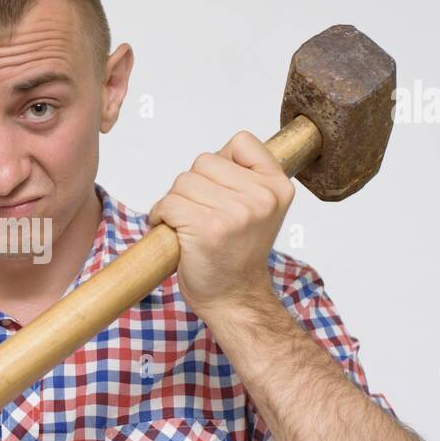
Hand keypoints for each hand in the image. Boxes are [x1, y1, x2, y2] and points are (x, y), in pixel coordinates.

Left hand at [147, 131, 294, 320]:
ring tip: (189, 227)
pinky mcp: (208, 228)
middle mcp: (262, 197)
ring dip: (175, 203)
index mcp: (278, 186)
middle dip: (193, 186)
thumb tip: (209, 159)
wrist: (234, 298)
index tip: (222, 191)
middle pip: (204, 161)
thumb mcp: (258, 209)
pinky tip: (173, 232)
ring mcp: (236, 213)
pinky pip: (168, 203)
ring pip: (183, 181)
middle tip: (202, 215)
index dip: (222, 162)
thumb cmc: (237, 253)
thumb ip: (243, 177)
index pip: (241, 141)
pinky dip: (161, 216)